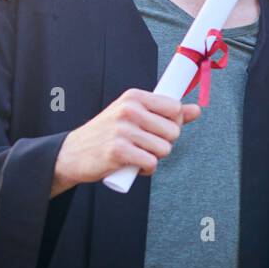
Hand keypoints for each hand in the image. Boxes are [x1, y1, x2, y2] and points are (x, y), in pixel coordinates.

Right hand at [52, 89, 201, 196]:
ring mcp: (122, 130)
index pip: (175, 108)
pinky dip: (146, 170)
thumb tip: (196, 110)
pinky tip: (133, 165)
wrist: (72, 153)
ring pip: (164, 149)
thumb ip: (166, 112)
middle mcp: (129, 110)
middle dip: (163, 143)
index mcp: (134, 97)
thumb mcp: (135, 115)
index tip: (158, 129)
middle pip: (173, 131)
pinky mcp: (118, 151)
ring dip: (154, 157)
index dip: (172, 123)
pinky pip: (151, 164)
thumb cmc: (107, 133)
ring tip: (137, 154)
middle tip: (145, 145)